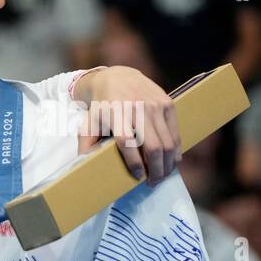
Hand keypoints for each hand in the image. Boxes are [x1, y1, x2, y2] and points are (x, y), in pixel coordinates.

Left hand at [73, 66, 180, 185]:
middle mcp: (138, 108)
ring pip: (167, 142)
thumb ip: (86, 143)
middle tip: (152, 183)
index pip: (127, 142)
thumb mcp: (88, 122)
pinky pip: (175, 132)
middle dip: (155, 169)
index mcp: (115, 113)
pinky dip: (175, 150)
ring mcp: (155, 105)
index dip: (134, 162)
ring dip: (167, 164)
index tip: (137, 176)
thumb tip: (85, 165)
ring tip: (162, 175)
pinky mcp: (168, 103)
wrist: (118, 77)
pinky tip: (172, 161)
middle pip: (153, 146)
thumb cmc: (101, 105)